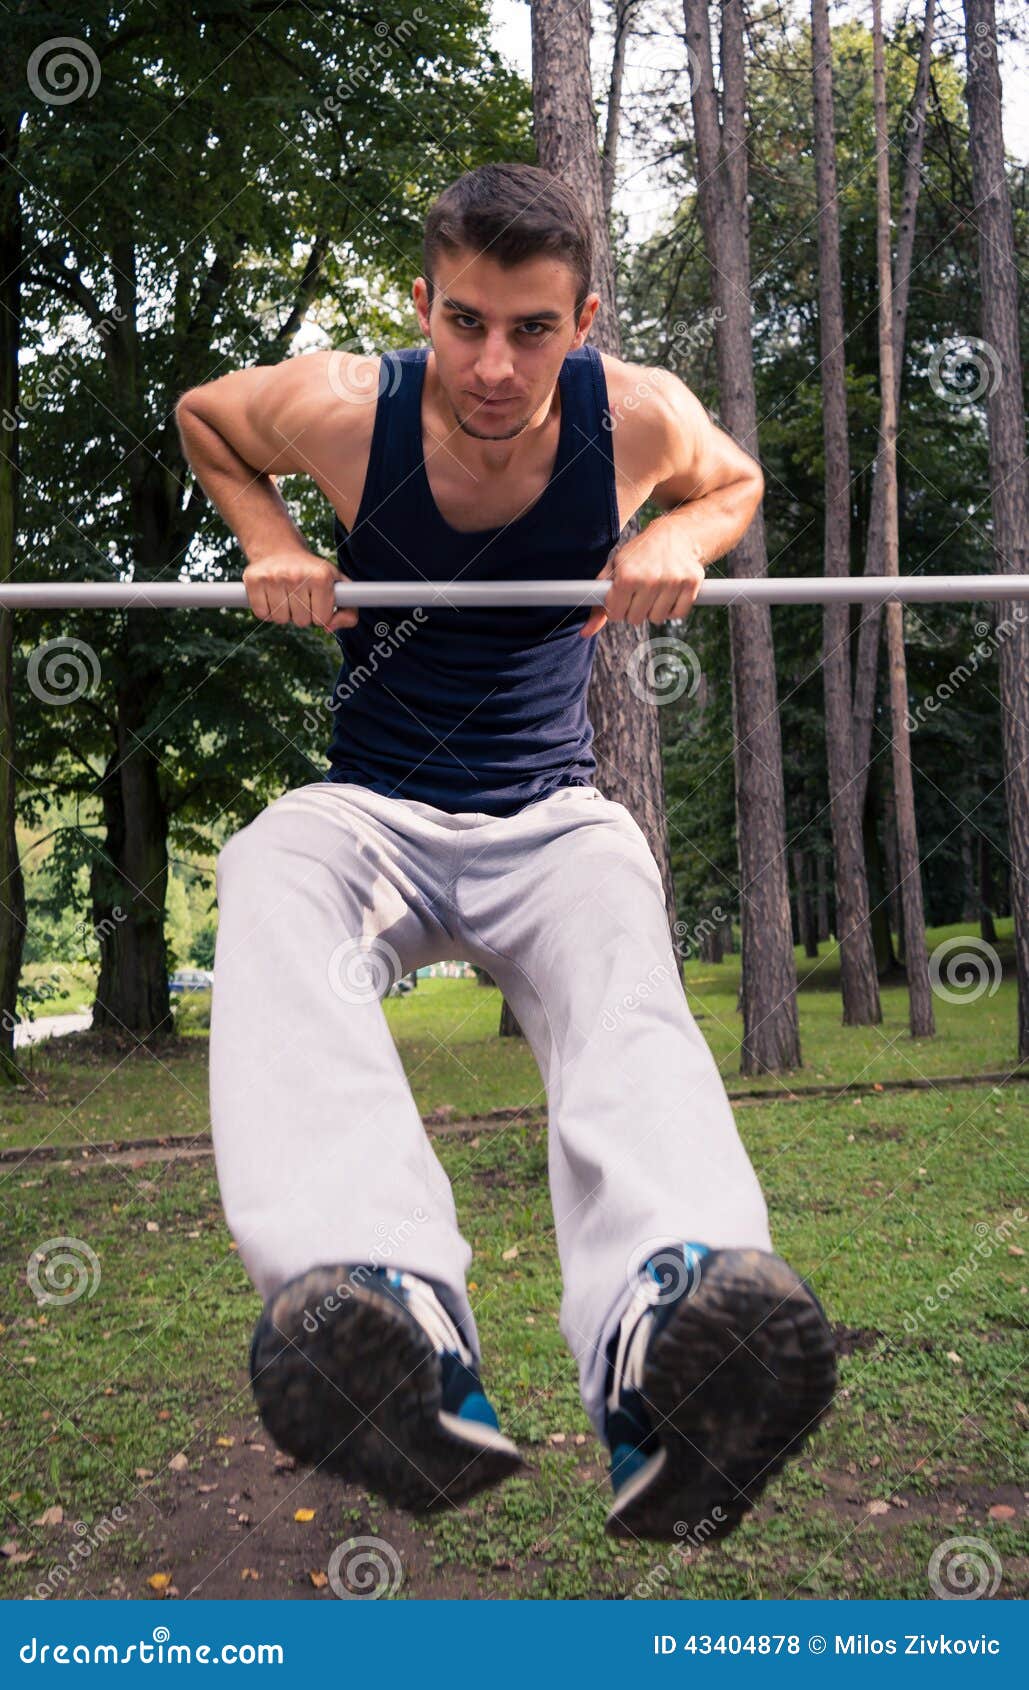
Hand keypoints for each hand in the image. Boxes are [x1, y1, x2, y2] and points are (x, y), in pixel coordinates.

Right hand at [243, 551, 357, 632]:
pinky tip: (272, 595)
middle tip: (299, 596)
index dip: (319, 614)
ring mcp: (273, 577)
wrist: (280, 549)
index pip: (321, 619)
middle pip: (301, 622)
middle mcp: (296, 575)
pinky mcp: (253, 580)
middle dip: (302, 614)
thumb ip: (348, 612)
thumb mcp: (337, 586)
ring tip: (286, 595)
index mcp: (321, 576)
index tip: (317, 600)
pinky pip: (262, 614)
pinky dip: (267, 611)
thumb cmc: (312, 572)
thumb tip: (328, 629)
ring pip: (280, 619)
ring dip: (284, 613)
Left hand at [579, 527, 705, 637]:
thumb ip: (598, 601)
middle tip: (638, 592)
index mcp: (627, 575)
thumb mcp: (615, 569)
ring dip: (653, 610)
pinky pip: (677, 614)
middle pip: (635, 619)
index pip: (615, 613)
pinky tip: (668, 593)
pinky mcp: (691, 584)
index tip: (621, 596)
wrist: (676, 534)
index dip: (616, 607)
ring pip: (656, 619)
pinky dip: (672, 609)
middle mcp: (650, 579)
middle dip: (633, 609)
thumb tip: (586, 633)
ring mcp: (673, 582)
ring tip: (654, 591)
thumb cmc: (640, 553)